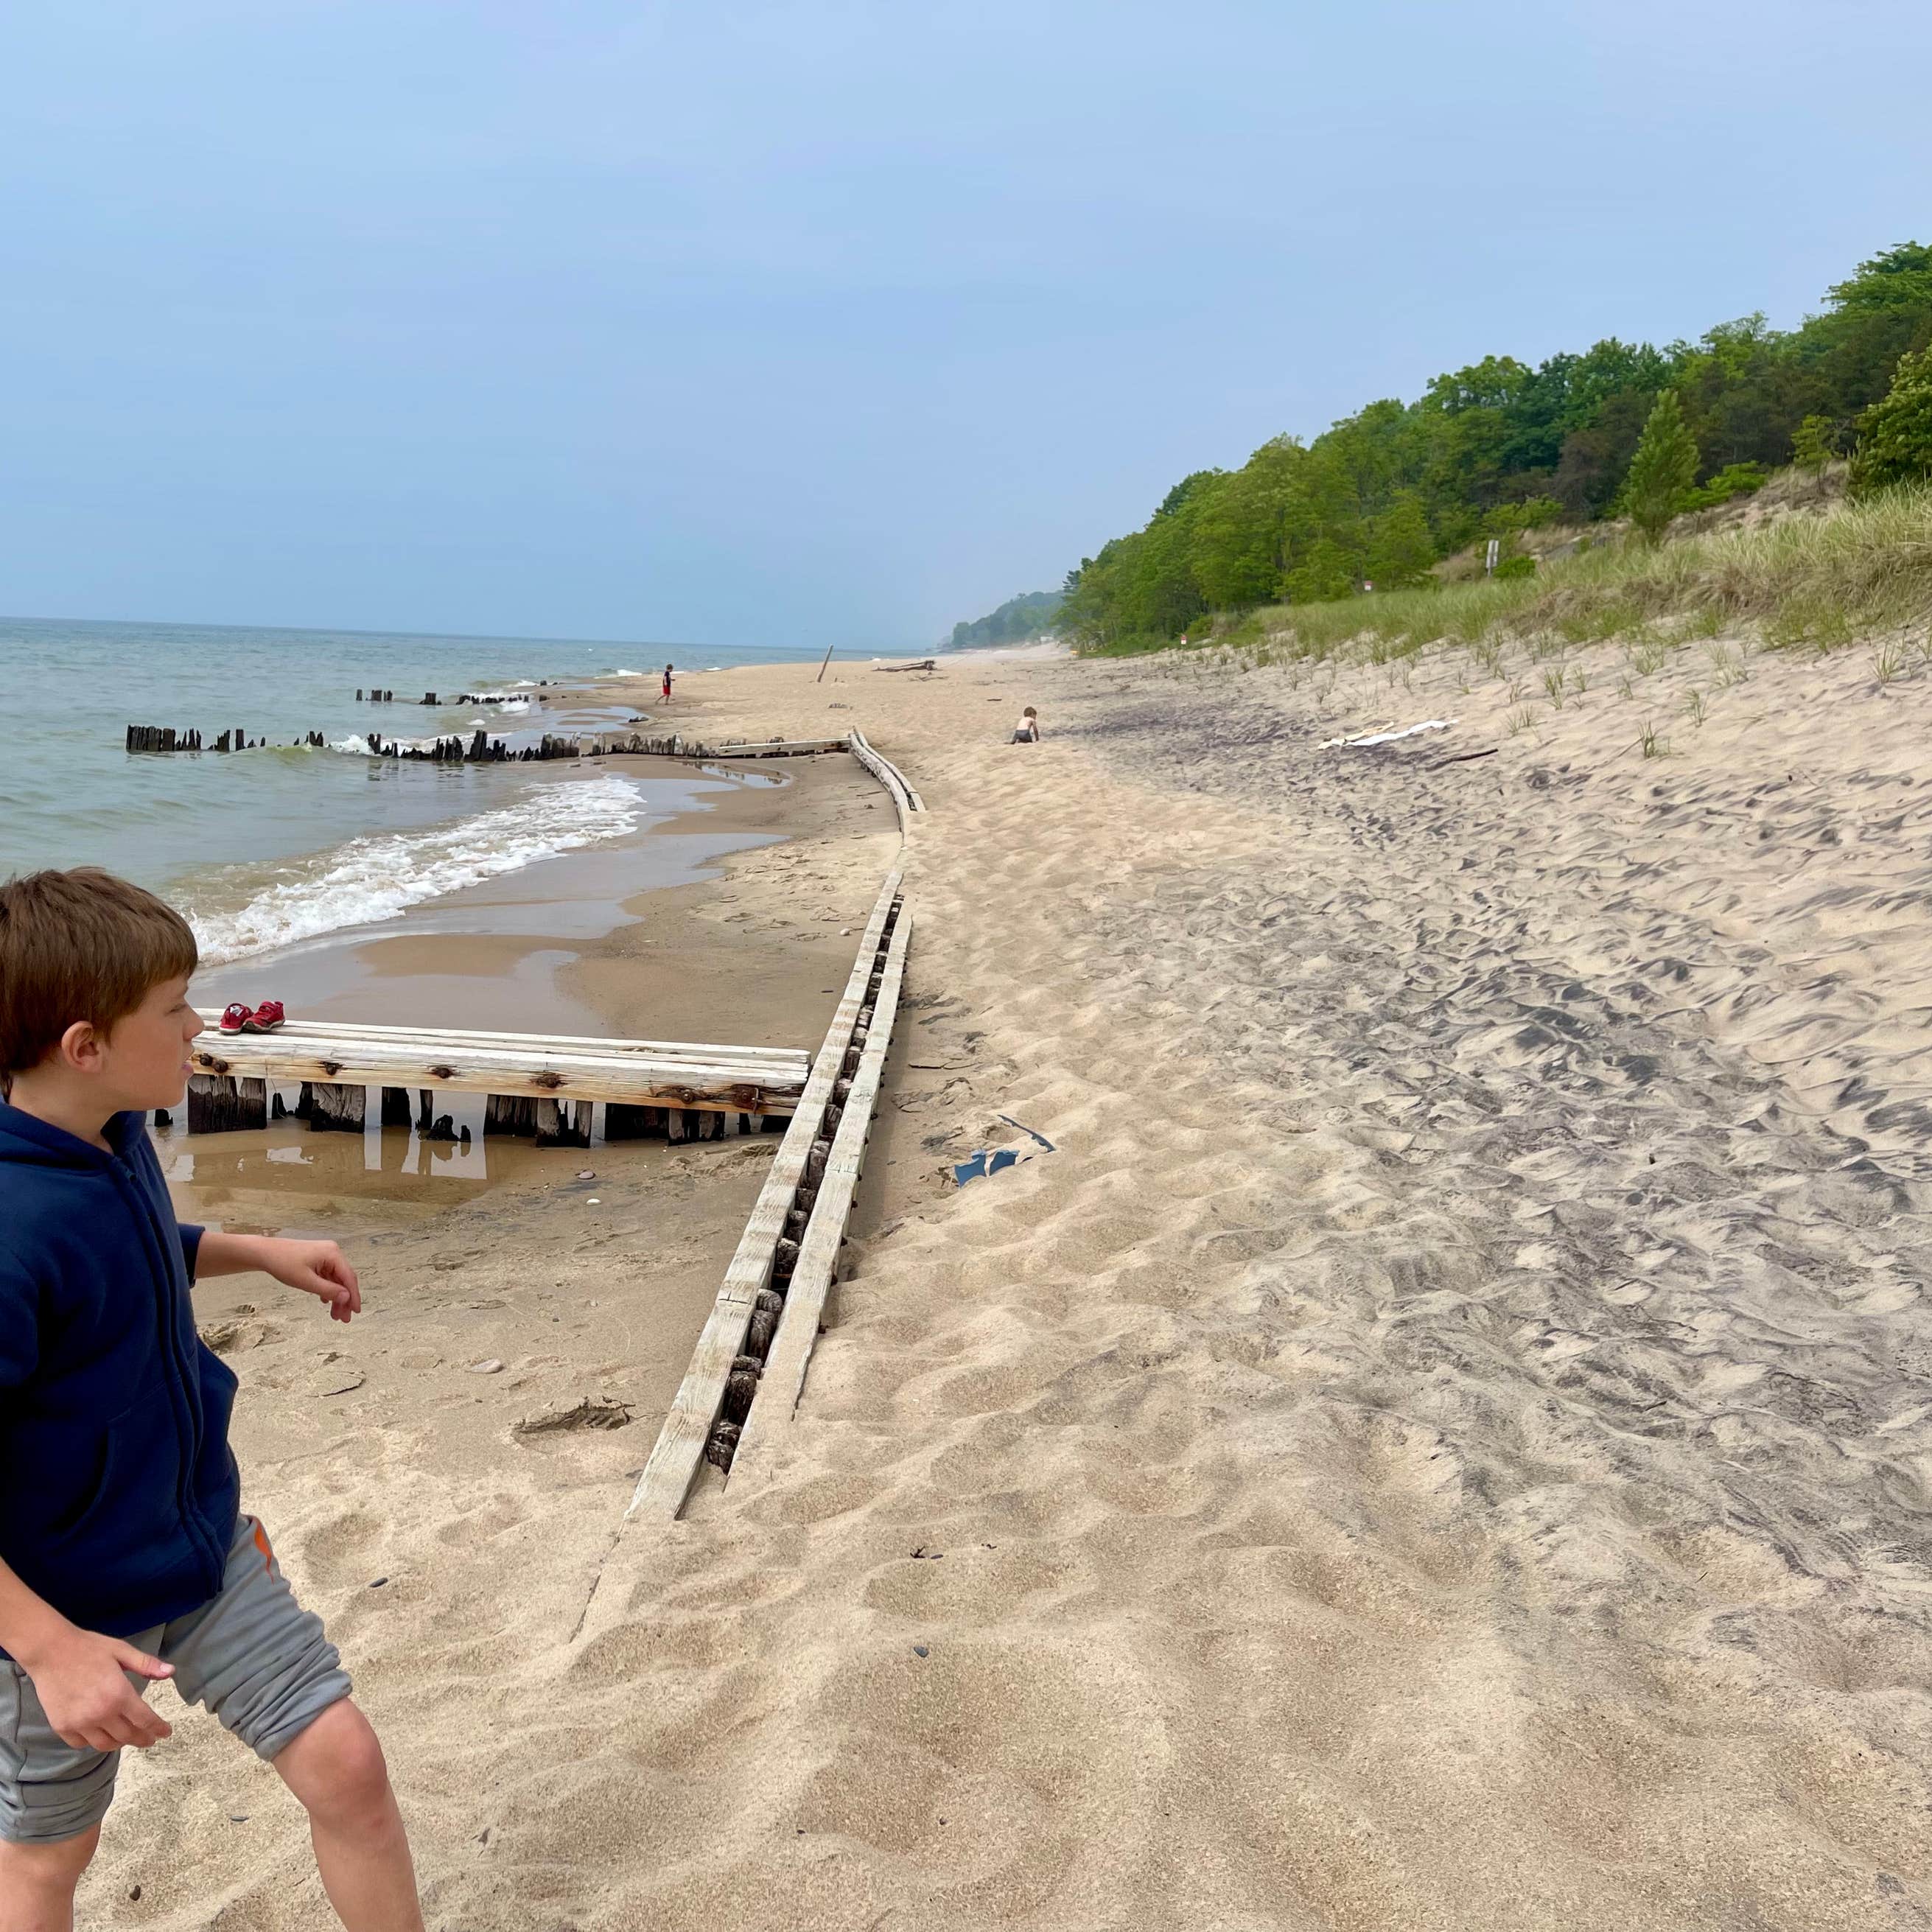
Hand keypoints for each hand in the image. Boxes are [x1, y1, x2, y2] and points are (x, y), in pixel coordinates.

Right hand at [21, 1624, 173, 1751]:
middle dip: (142, 1739)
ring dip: (119, 1743)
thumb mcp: (122, 1651)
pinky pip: (81, 1744)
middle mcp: (100, 1713)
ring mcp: (79, 1723)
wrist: (51, 1651)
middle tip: (150, 1738)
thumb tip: (171, 1672)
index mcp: (119, 1694)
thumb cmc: (89, 1649)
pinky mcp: (61, 1727)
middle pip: (127, 1736)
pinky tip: (100, 1736)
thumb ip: (147, 1664)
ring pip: (105, 1745)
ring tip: (127, 1738)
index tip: (165, 1733)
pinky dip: (94, 1742)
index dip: (158, 1728)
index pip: (145, 1719)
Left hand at [259, 1238, 361, 1322]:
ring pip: (336, 1280)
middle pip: (344, 1279)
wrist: (265, 1253)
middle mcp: (333, 1252)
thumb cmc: (283, 1263)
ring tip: (334, 1314)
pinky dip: (328, 1290)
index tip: (356, 1311)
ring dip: (336, 1297)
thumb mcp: (306, 1281)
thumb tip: (347, 1298)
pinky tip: (325, 1301)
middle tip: (344, 1318)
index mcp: (333, 1253)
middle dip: (345, 1300)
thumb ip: (328, 1290)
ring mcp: (326, 1256)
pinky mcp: (319, 1260)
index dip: (354, 1296)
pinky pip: (328, 1277)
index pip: (349, 1278)